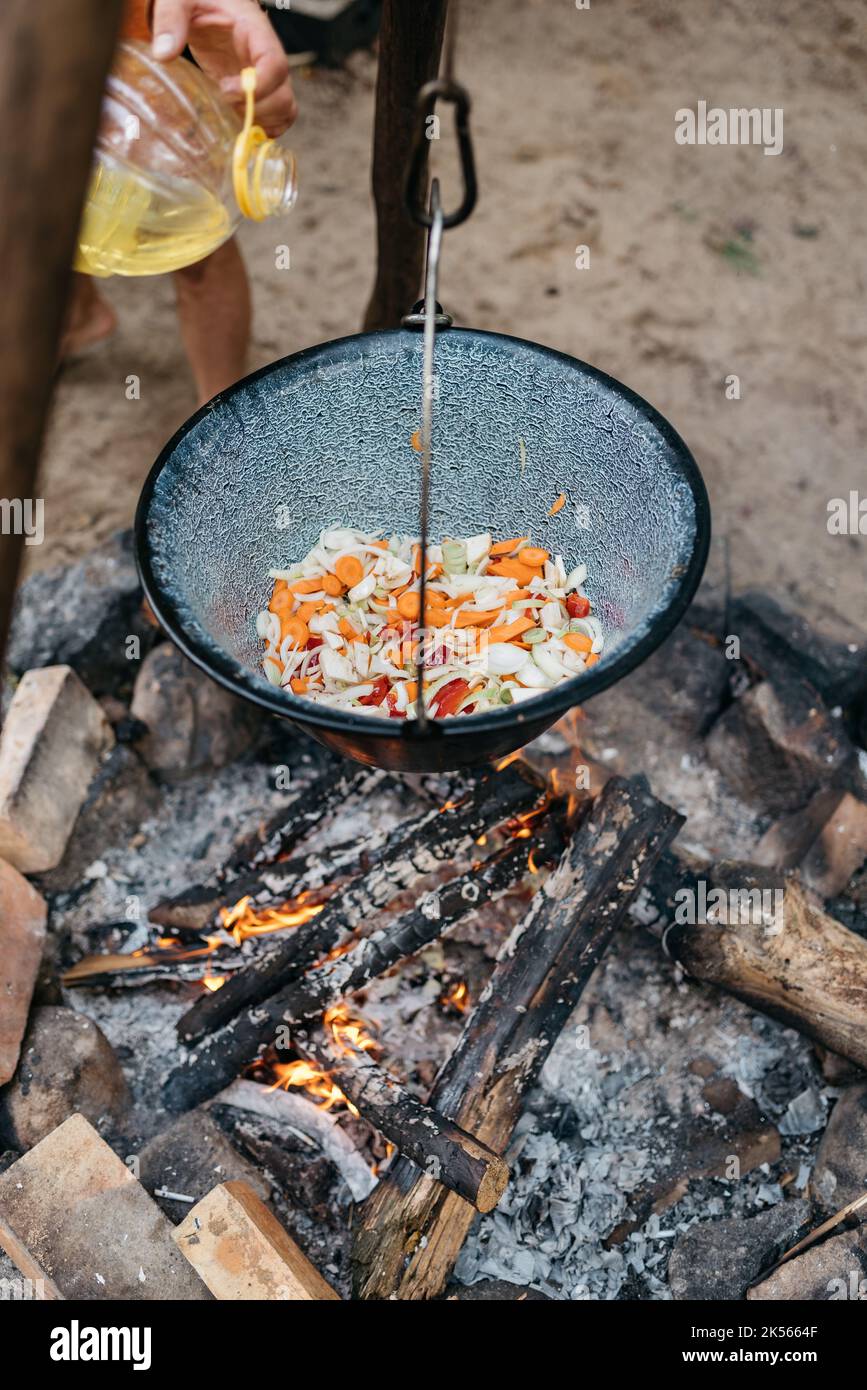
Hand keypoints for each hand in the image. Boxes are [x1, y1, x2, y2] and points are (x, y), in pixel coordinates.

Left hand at [150, 0, 296, 136]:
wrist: (209, 2)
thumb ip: (170, 19)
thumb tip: (163, 54)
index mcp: (256, 32)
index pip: (275, 65)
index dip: (257, 86)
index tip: (225, 89)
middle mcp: (268, 57)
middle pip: (284, 95)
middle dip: (257, 109)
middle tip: (225, 102)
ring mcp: (267, 77)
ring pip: (285, 110)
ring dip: (261, 121)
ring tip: (231, 112)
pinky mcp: (260, 91)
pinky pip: (277, 118)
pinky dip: (263, 128)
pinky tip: (236, 121)